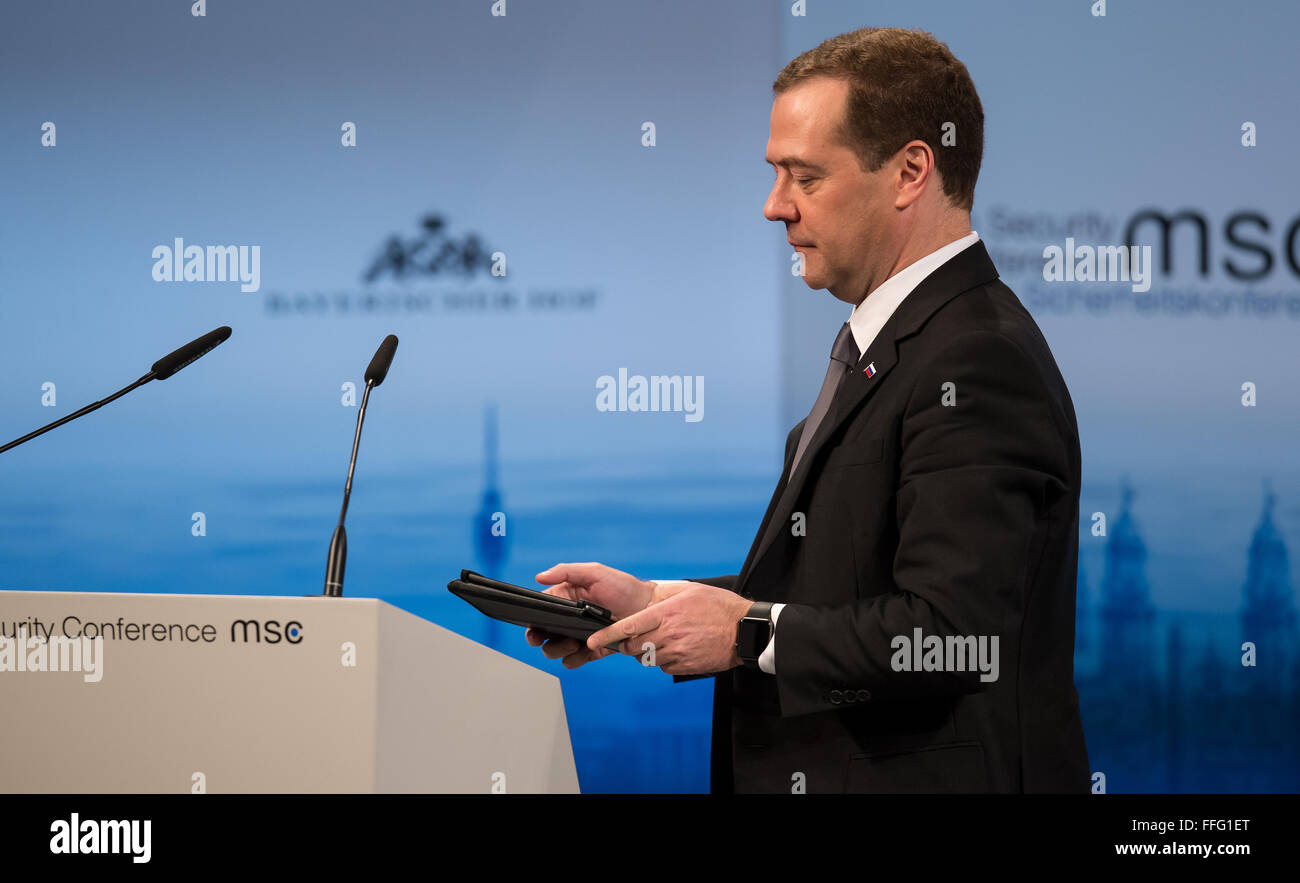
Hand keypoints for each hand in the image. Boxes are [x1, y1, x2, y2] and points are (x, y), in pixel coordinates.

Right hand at [524, 562, 656, 668]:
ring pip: (556, 651)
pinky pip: (575, 660)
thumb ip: (566, 571)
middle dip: (545, 642)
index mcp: (564, 598)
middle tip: (560, 638)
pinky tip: (584, 652)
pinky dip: (575, 660)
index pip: (539, 614)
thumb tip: (540, 576)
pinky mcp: (592, 648)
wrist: (647, 607)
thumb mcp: (594, 572)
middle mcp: (569, 618)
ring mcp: (579, 634)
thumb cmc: (623, 586)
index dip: (532, 625)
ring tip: (574, 644)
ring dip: (559, 651)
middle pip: (544, 636)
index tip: (534, 631)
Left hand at [584, 583, 753, 675]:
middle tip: (633, 638)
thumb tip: (645, 607)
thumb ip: (664, 600)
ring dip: (648, 652)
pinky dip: (664, 660)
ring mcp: (676, 653)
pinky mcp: (685, 666)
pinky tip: (678, 648)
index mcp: (666, 613)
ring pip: (647, 658)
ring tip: (665, 640)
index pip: (628, 627)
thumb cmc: (719, 607)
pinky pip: (663, 666)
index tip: (592, 641)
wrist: (744, 630)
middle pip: (632, 647)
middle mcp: (668, 634)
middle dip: (627, 644)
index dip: (607, 635)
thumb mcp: (689, 592)